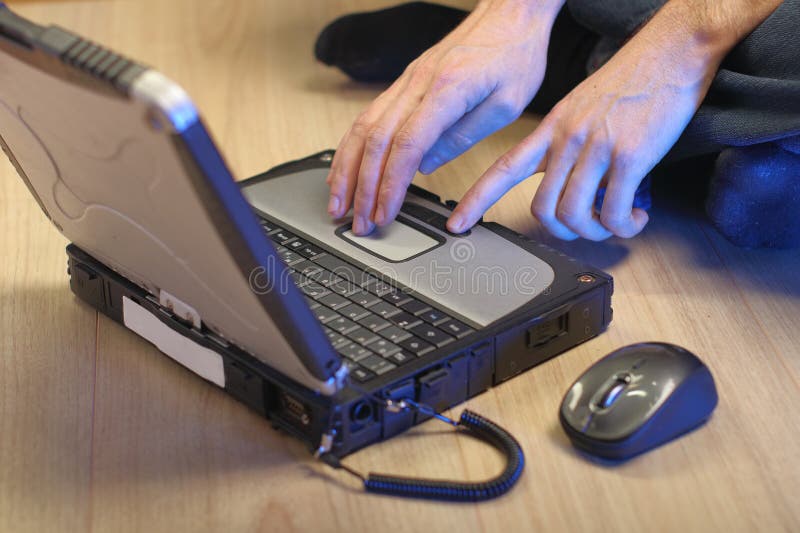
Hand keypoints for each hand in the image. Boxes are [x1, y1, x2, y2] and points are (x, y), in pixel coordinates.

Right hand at [326, 0, 563, 234]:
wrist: (510, 13)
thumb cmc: (515, 55)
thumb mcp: (506, 104)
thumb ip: (463, 136)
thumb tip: (426, 167)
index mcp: (446, 89)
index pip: (406, 145)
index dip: (390, 185)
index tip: (385, 213)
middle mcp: (417, 83)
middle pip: (376, 141)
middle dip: (362, 187)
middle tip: (358, 221)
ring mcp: (405, 81)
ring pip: (362, 128)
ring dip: (347, 170)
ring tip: (338, 203)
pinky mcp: (402, 83)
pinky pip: (366, 116)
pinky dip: (351, 147)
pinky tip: (343, 167)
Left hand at [448, 4, 729, 239]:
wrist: (671, 51)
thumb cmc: (630, 80)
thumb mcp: (579, 107)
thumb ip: (565, 142)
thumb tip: (566, 182)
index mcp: (550, 128)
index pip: (502, 168)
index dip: (476, 200)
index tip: (457, 225)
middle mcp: (566, 139)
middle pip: (542, 207)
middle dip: (563, 231)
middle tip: (586, 228)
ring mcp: (596, 147)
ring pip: (574, 215)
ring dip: (595, 232)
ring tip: (615, 222)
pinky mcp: (629, 156)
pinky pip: (614, 212)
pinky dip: (623, 225)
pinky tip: (635, 217)